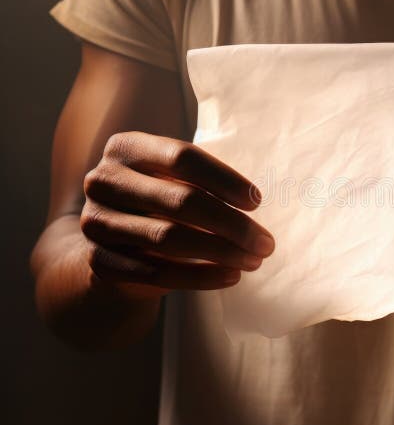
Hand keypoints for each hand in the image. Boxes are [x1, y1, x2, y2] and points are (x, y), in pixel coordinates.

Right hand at [80, 131, 273, 298]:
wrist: (114, 243)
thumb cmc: (160, 202)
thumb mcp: (174, 179)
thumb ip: (204, 182)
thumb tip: (255, 202)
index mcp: (127, 147)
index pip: (183, 157)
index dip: (225, 179)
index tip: (257, 202)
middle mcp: (104, 180)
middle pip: (181, 201)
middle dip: (232, 225)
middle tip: (266, 243)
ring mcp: (96, 221)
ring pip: (169, 239)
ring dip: (221, 252)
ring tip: (253, 260)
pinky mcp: (98, 261)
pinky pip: (157, 272)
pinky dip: (199, 277)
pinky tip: (231, 276)